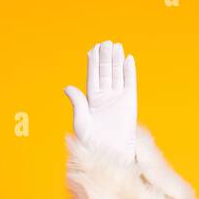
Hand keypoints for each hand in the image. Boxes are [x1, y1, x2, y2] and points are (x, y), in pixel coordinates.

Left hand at [64, 40, 137, 162]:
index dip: (93, 63)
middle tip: (106, 43)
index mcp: (91, 101)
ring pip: (117, 75)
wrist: (110, 155)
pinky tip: (128, 59)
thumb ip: (77, 104)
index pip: (92, 77)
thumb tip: (68, 87)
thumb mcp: (81, 123)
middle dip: (105, 58)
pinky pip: (130, 83)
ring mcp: (118, 99)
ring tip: (116, 46)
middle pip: (105, 73)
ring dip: (116, 61)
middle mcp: (105, 98)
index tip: (93, 49)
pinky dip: (129, 72)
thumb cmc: (92, 144)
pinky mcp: (130, 103)